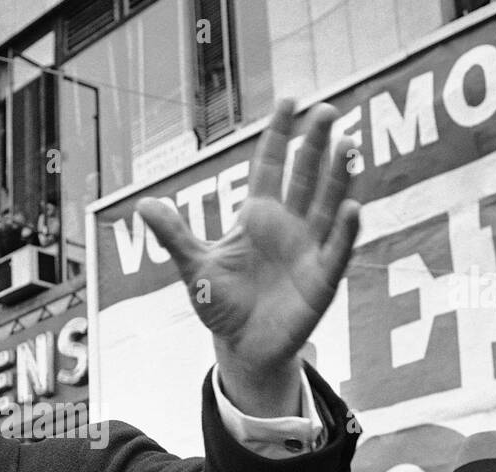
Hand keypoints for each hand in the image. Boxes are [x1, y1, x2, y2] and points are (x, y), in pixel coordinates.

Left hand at [138, 99, 359, 414]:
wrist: (241, 347)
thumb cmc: (221, 303)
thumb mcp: (193, 267)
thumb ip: (174, 235)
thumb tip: (143, 204)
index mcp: (257, 216)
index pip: (270, 166)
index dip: (279, 135)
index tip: (289, 101)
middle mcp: (288, 226)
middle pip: (305, 177)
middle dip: (315, 146)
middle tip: (327, 111)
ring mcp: (308, 250)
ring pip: (328, 206)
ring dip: (339, 178)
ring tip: (348, 146)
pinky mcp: (321, 280)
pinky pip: (336, 251)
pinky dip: (345, 231)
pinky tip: (352, 207)